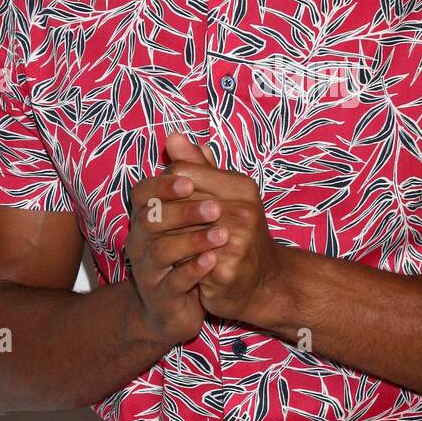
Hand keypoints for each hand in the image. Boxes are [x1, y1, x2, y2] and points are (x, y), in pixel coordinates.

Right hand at [124, 148, 227, 345]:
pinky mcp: (161, 297)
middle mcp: (140, 241)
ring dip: (193, 240)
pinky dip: (192, 270)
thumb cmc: (184, 253)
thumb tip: (179, 136)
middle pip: (151, 220)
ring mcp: (148, 270)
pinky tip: (213, 261)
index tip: (191, 181)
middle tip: (216, 207)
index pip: (142, 193)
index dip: (163, 185)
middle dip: (184, 211)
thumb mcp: (188, 213)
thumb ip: (189, 176)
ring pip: (161, 251)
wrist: (175, 307)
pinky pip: (173, 282)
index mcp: (146, 217)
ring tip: (222, 235)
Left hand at [160, 131, 290, 325]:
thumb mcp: (222, 197)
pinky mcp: (226, 269)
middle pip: (178, 202)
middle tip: (158, 227)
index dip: (166, 188)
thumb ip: (197, 167)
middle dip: (164, 215)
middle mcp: (243, 210)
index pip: (182, 173)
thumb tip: (173, 137)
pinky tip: (175, 265)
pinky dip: (176, 262)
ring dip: (167, 239)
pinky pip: (186, 261)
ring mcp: (237, 240)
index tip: (167, 202)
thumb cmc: (238, 234)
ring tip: (165, 245)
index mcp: (241, 187)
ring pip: (178, 231)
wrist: (263, 283)